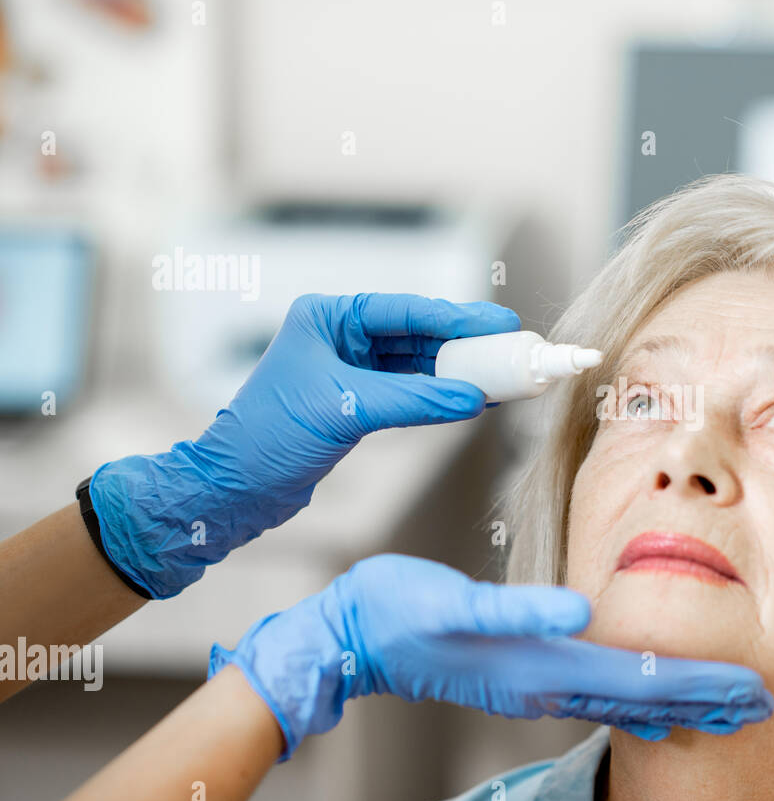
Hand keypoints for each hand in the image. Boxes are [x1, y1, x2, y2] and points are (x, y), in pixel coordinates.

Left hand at [90, 293, 518, 597]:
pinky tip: (475, 398)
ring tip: (503, 373)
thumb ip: (414, 401)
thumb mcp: (347, 409)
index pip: (405, 311)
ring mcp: (351, 369)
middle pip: (419, 334)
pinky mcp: (359, 402)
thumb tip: (472, 398)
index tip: (500, 320)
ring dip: (458, 371)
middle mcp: (341, 337)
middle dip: (466, 342)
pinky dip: (442, 396)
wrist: (235, 489)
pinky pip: (412, 391)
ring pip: (419, 364)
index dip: (457, 316)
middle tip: (512, 344)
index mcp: (328, 318)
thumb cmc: (271, 438)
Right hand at [209, 554, 773, 759]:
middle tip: (763, 705)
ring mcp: (537, 685)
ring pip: (629, 701)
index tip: (752, 689)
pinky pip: (599, 696)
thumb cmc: (397, 611)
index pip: (641, 679)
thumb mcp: (454, 603)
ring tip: (727, 706)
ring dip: (683, 703)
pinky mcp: (526, 676)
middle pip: (646, 698)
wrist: (354, 635)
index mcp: (540, 665)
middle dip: (708, 701)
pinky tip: (655, 704)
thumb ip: (519, 611)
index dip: (701, 683)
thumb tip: (581, 612)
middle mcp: (546, 684)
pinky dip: (641, 701)